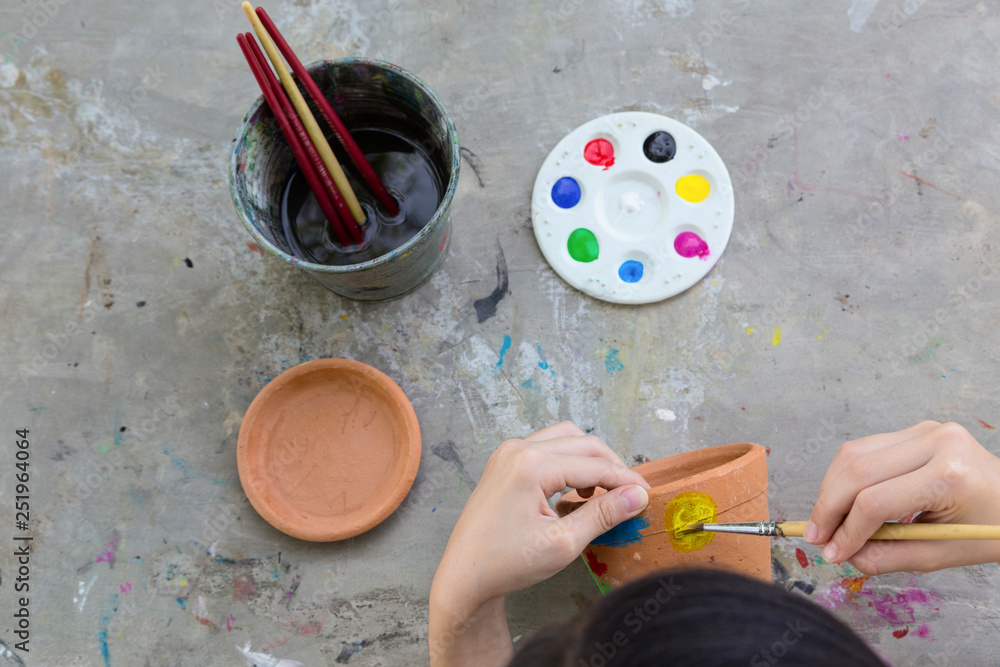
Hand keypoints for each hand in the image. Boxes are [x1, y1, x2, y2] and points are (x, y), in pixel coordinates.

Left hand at [428, 421, 649, 665]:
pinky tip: (574, 491)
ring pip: (566, 439)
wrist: (463, 576)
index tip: (648, 495)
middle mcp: (518, 449)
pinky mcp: (504, 462)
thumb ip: (603, 514)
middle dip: (611, 467)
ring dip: (589, 460)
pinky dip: (568, 462)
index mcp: (531, 465)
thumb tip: (638, 496)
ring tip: (602, 492)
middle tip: (630, 495)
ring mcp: (508, 453)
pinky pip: (547, 448)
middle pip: (583, 443)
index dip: (626, 480)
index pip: (594, 465)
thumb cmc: (506, 563)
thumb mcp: (563, 543)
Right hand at [806, 421, 999, 573]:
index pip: (875, 501)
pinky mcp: (916, 429)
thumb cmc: (988, 530)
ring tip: (826, 520)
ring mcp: (925, 430)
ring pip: (853, 454)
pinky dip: (846, 476)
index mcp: (950, 476)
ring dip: (831, 489)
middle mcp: (936, 442)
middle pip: (857, 471)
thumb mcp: (941, 554)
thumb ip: (886, 556)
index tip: (832, 553)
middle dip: (827, 507)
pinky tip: (845, 500)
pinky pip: (865, 448)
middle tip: (817, 536)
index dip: (846, 530)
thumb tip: (842, 554)